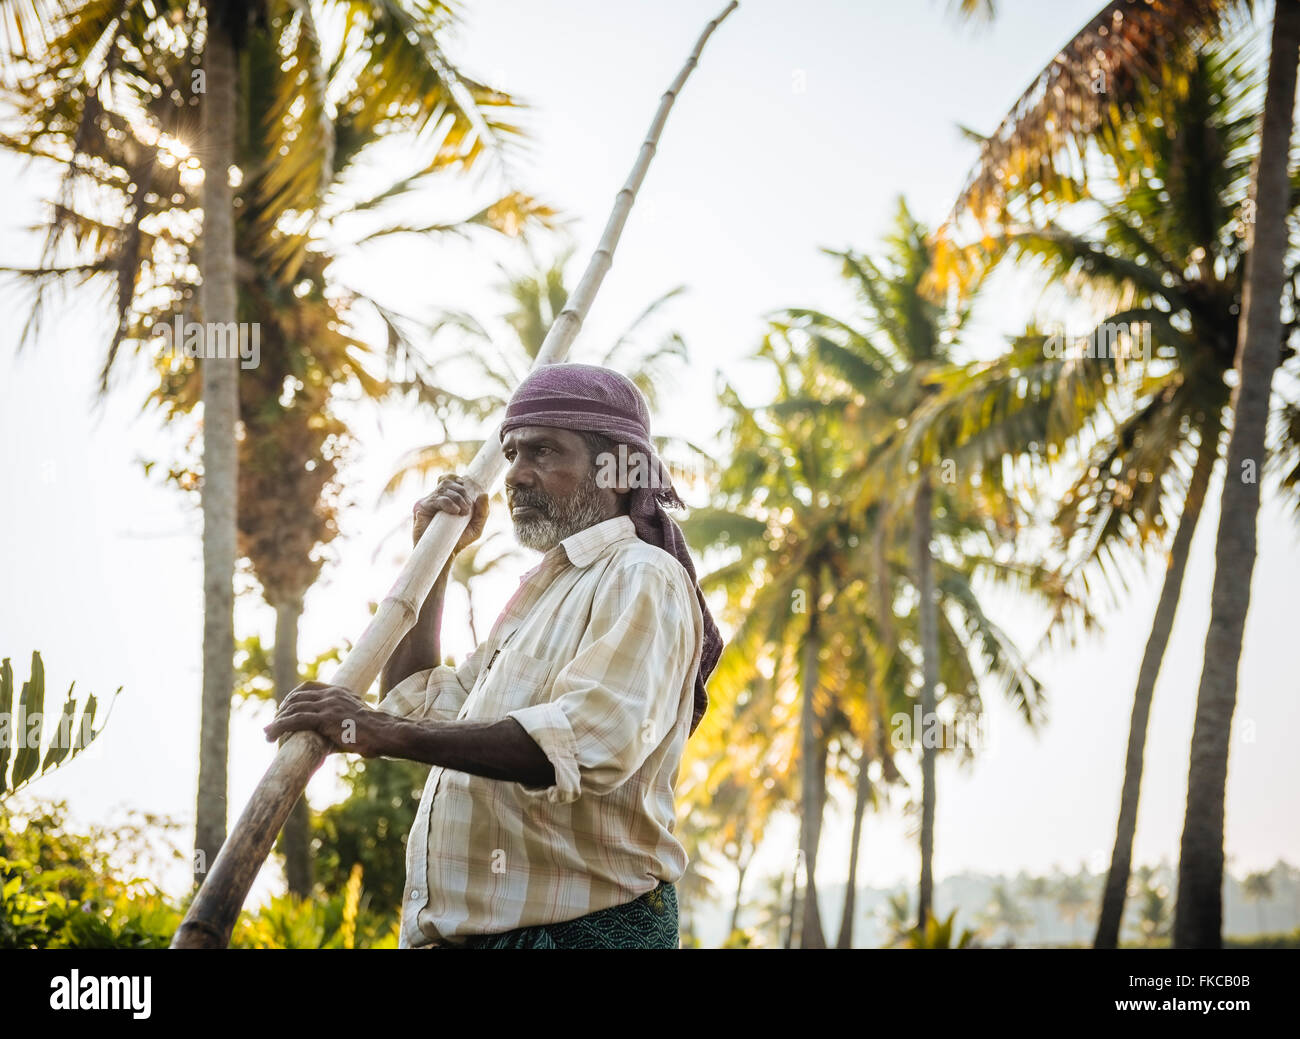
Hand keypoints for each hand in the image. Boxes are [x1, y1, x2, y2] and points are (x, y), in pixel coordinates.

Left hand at [264, 681, 389, 757]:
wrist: (386, 734)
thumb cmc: (374, 734)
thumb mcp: (354, 722)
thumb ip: (336, 726)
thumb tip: (321, 742)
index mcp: (340, 692)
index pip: (309, 687)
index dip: (293, 697)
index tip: (285, 710)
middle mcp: (332, 695)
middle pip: (297, 697)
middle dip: (282, 710)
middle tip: (274, 726)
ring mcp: (329, 705)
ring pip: (293, 708)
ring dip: (276, 721)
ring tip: (268, 734)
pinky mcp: (325, 719)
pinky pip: (295, 720)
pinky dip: (279, 727)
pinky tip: (271, 735)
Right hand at [413, 475, 487, 552]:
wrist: (444, 553)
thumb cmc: (459, 540)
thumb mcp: (476, 527)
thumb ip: (483, 512)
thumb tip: (483, 494)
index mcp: (448, 498)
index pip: (451, 479)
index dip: (459, 480)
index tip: (468, 490)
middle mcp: (438, 498)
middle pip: (449, 482)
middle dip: (462, 493)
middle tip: (468, 509)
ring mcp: (429, 502)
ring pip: (444, 488)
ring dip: (457, 497)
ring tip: (463, 512)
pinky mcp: (422, 508)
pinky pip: (437, 499)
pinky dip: (448, 503)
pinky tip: (455, 512)